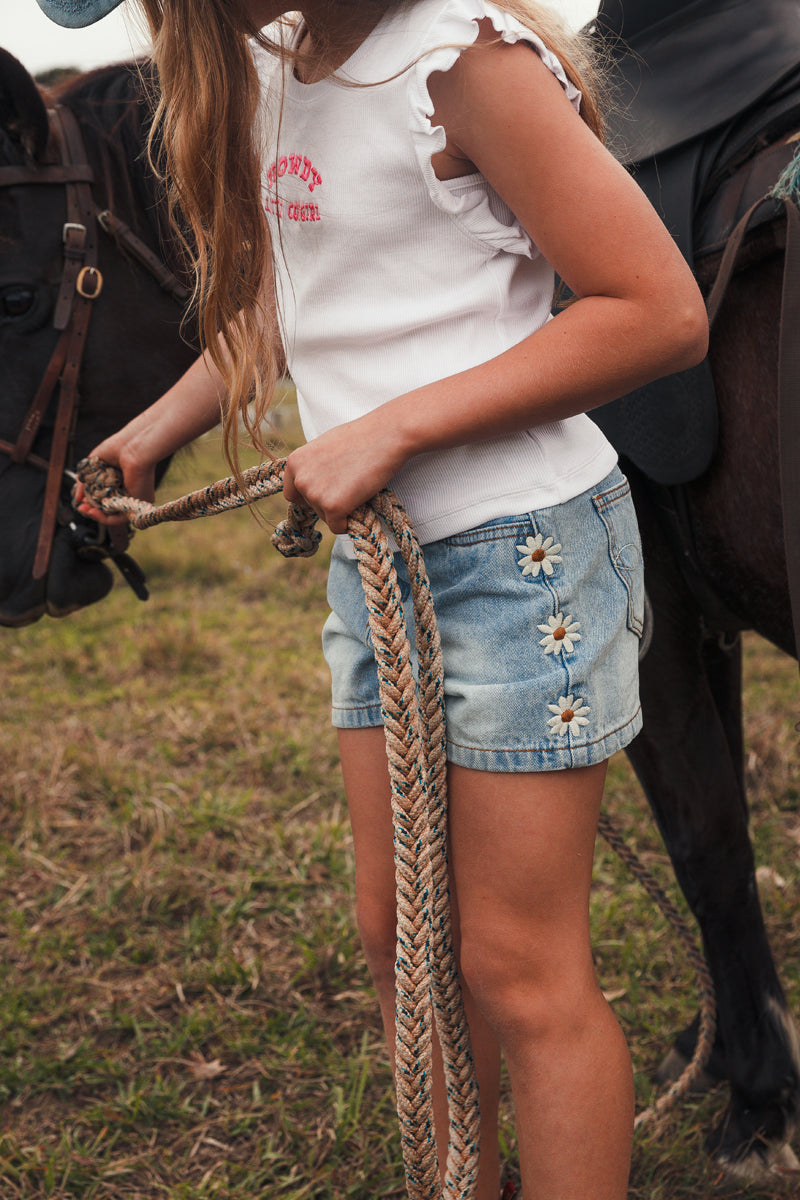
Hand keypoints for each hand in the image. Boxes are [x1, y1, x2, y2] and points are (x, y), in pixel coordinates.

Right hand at [72, 439, 155, 525]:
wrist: (134, 448)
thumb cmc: (118, 449)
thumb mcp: (93, 465)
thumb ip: (84, 483)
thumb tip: (77, 499)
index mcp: (118, 480)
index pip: (103, 496)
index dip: (90, 500)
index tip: (80, 499)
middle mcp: (127, 491)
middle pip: (106, 507)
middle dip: (91, 509)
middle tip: (81, 506)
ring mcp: (132, 499)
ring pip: (112, 515)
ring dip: (95, 515)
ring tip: (84, 510)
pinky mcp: (137, 505)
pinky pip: (119, 518)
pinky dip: (104, 518)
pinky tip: (93, 512)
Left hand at [282, 412, 409, 534]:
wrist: (386, 435)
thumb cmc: (361, 437)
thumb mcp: (325, 447)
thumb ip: (313, 466)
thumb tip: (313, 482)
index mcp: (295, 462)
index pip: (293, 494)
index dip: (310, 496)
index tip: (327, 491)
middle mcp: (300, 478)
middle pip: (310, 506)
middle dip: (328, 502)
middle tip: (350, 486)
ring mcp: (314, 494)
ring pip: (325, 517)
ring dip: (341, 510)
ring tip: (358, 487)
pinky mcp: (332, 507)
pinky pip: (337, 527)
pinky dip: (348, 522)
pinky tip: (360, 504)